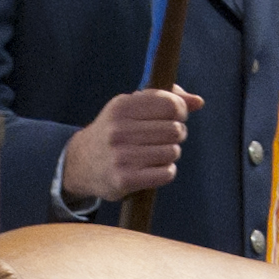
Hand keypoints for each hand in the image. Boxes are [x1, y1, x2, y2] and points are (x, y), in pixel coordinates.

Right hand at [57, 87, 199, 203]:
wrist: (80, 163)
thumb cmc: (114, 131)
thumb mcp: (131, 107)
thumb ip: (164, 99)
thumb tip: (198, 102)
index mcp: (122, 106)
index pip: (170, 105)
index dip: (181, 111)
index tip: (176, 116)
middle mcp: (119, 130)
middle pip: (175, 129)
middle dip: (177, 133)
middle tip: (165, 137)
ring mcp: (121, 156)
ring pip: (173, 152)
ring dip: (171, 153)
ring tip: (156, 153)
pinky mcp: (124, 179)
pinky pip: (167, 173)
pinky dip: (166, 171)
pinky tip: (153, 168)